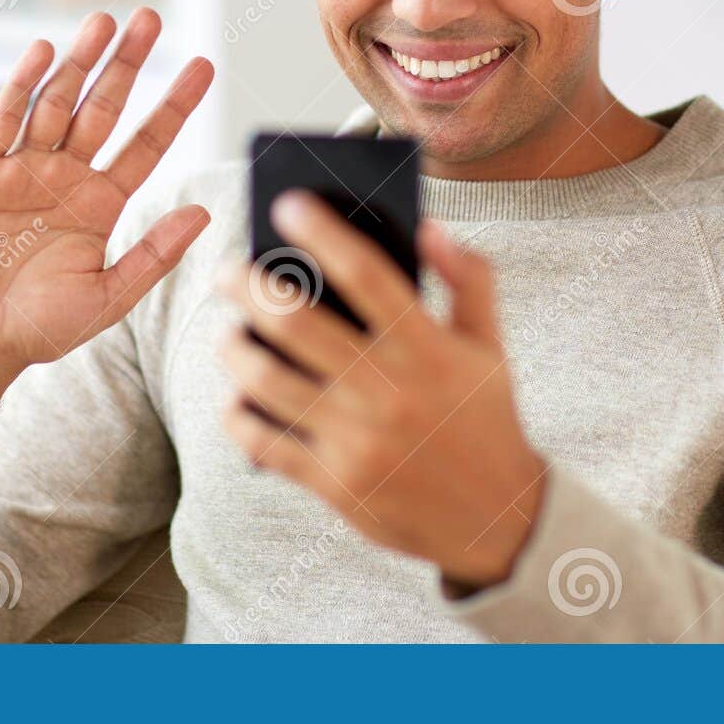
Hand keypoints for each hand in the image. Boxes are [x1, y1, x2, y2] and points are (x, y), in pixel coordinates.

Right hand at [0, 9, 211, 484]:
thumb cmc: (41, 328)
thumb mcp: (109, 296)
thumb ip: (155, 254)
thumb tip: (202, 213)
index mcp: (102, 203)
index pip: (148, 142)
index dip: (174, 104)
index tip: (204, 66)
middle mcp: (66, 177)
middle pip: (104, 108)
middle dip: (127, 64)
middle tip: (151, 19)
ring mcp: (22, 170)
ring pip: (57, 104)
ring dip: (79, 62)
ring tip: (103, 21)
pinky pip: (4, 121)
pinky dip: (23, 86)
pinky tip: (44, 52)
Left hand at [215, 191, 546, 588]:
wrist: (497, 518)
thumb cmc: (486, 419)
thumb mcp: (491, 346)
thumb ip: (469, 279)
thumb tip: (429, 228)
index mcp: (427, 349)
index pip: (365, 273)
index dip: (322, 232)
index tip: (287, 204)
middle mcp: (387, 390)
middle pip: (297, 322)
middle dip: (248, 285)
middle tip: (226, 270)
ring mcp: (357, 440)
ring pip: (266, 380)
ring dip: (233, 347)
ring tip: (227, 332)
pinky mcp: (334, 483)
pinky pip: (264, 442)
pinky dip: (238, 414)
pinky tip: (235, 395)